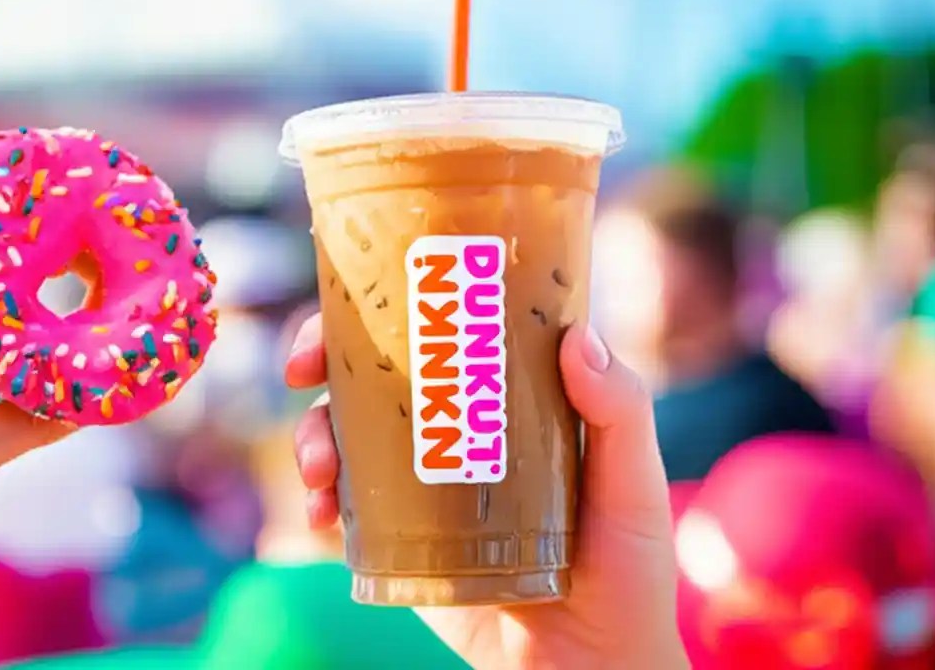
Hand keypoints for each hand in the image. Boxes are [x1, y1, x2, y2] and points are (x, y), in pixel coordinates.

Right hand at [286, 315, 687, 669]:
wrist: (589, 669)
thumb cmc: (629, 572)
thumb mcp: (633, 484)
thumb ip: (619, 413)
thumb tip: (576, 336)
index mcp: (512, 397)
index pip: (447, 328)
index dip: (392, 303)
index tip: (354, 303)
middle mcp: (462, 429)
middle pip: (380, 372)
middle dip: (326, 361)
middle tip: (301, 371)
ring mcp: (427, 482)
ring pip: (350, 434)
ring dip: (314, 436)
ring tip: (317, 470)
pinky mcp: (403, 538)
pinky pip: (346, 506)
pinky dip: (318, 502)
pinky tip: (317, 517)